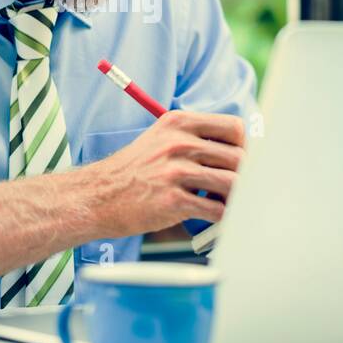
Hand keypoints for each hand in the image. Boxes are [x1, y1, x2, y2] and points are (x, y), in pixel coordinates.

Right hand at [82, 110, 244, 236]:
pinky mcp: (173, 200)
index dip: (244, 147)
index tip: (241, 161)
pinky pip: (216, 210)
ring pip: (231, 184)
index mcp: (179, 123)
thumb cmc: (133, 171)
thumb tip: (238, 153)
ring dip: (236, 198)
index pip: (234, 128)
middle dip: (244, 176)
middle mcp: (179, 143)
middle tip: (239, 189)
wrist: (97, 195)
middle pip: (238, 157)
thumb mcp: (160, 140)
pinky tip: (215, 219)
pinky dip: (223, 218)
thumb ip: (194, 140)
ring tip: (229, 205)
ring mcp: (175, 171)